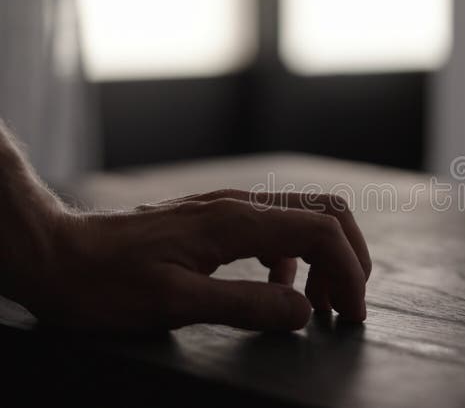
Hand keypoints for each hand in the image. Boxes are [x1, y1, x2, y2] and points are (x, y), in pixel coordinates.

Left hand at [10, 190, 370, 332]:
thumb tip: (303, 312)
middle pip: (324, 211)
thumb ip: (245, 305)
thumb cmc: (105, 284)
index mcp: (236, 222)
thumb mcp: (174, 303)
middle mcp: (239, 205)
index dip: (349, 271)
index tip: (352, 314)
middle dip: (349, 255)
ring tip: (320, 304)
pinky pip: (274, 229)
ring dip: (324, 257)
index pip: (321, 231)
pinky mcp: (215, 220)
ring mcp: (227, 209)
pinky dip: (295, 258)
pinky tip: (278, 288)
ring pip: (302, 217)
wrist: (56, 254)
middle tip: (349, 304)